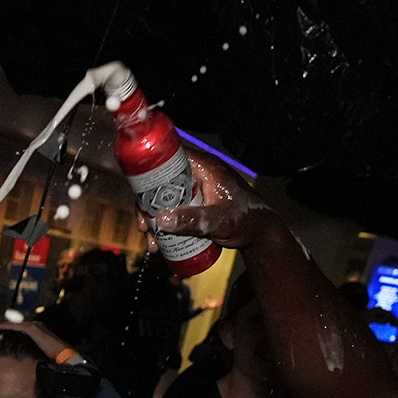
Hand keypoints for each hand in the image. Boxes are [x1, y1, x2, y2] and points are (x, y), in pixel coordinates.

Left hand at [0, 320, 69, 360]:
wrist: (65, 356)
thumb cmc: (56, 359)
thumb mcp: (41, 357)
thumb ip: (34, 357)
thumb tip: (27, 366)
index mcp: (39, 333)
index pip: (20, 331)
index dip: (9, 332)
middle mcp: (37, 327)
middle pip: (16, 326)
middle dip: (3, 328)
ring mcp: (35, 327)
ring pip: (14, 325)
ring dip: (1, 326)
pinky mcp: (33, 329)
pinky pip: (15, 326)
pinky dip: (5, 326)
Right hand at [154, 151, 280, 252]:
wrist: (260, 232)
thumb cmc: (246, 219)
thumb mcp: (218, 220)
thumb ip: (193, 220)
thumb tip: (162, 220)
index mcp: (204, 167)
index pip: (170, 156)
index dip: (149, 168)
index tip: (137, 189)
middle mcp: (196, 175)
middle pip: (161, 182)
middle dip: (148, 205)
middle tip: (144, 225)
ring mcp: (195, 189)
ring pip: (164, 199)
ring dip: (154, 219)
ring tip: (153, 241)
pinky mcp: (194, 203)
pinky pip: (173, 209)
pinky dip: (164, 224)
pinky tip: (161, 242)